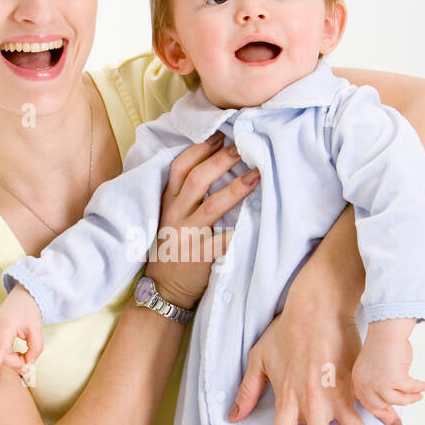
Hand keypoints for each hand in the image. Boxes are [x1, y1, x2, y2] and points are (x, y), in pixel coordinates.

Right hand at [0, 284, 44, 379]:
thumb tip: (29, 364)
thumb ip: (36, 348)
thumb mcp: (37, 328)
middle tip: (29, 367)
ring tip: (25, 356)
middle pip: (3, 355)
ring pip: (1, 355)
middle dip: (16, 363)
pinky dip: (10, 356)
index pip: (0, 346)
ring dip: (14, 360)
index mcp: (6, 326)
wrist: (19, 298)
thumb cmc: (28, 311)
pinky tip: (19, 354)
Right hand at [143, 134, 259, 308]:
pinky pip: (223, 241)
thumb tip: (214, 164)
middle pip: (196, 180)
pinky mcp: (200, 256)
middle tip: (242, 147)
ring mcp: (188, 236)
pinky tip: (259, 219)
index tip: (219, 135)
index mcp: (168, 203)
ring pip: (212, 206)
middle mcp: (176, 215)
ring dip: (236, 188)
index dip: (199, 149)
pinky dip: (240, 231)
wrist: (164, 288)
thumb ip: (185, 195)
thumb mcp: (170, 217)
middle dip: (220, 161)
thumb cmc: (172, 248)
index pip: (179, 168)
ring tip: (256, 174)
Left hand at [229, 307, 405, 424]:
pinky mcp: (358, 382)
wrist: (317, 305)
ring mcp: (339, 394)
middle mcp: (314, 402)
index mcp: (288, 399)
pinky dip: (389, 421)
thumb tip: (232, 418)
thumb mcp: (258, 359)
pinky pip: (375, 407)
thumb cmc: (286, 330)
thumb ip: (247, 392)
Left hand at [352, 319, 424, 416]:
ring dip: (411, 398)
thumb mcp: (374, 367)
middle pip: (380, 406)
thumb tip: (393, 398)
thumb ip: (378, 382)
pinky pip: (410, 389)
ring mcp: (379, 384)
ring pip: (397, 400)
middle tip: (406, 414)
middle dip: (394, 412)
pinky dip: (419, 387)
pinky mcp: (394, 380)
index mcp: (358, 380)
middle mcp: (365, 384)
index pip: (367, 403)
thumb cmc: (383, 344)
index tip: (391, 421)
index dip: (380, 413)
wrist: (387, 330)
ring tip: (419, 395)